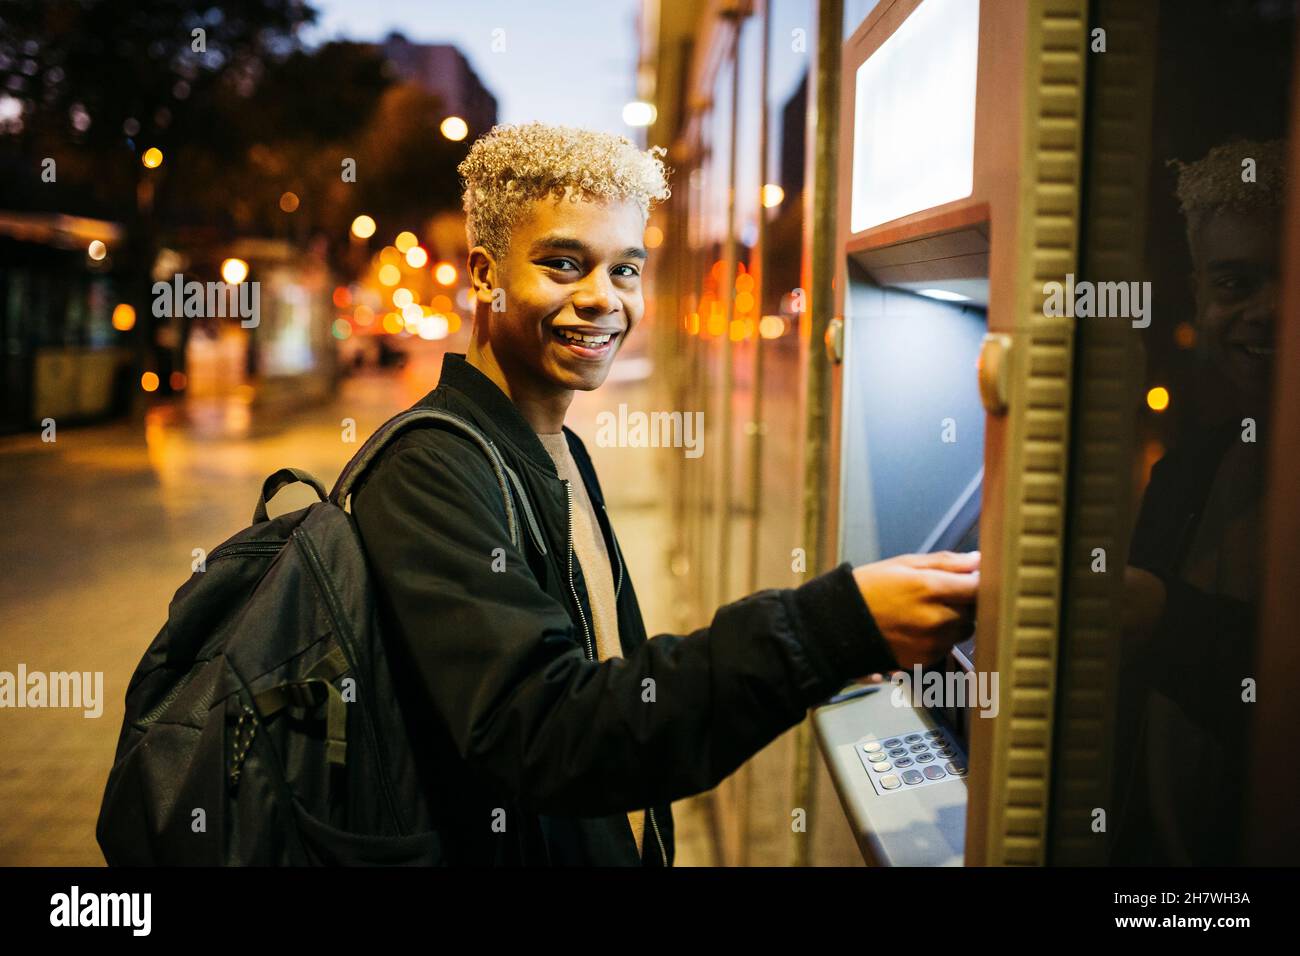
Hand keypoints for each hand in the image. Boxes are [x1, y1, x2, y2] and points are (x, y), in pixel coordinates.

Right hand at [852, 551, 979, 669]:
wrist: (839, 623)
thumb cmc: (871, 587)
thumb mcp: (905, 564)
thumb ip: (945, 562)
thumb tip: (978, 560)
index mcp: (930, 588)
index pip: (978, 587)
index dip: (978, 581)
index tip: (971, 577)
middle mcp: (935, 619)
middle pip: (974, 610)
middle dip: (965, 601)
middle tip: (942, 594)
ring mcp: (931, 643)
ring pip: (964, 630)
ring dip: (955, 620)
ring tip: (929, 611)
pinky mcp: (925, 659)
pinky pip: (947, 646)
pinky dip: (941, 637)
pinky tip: (919, 628)